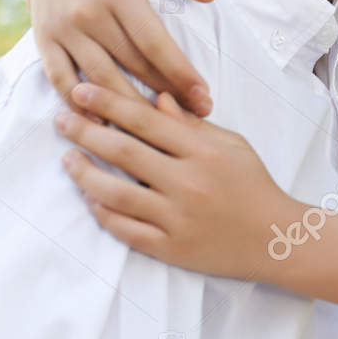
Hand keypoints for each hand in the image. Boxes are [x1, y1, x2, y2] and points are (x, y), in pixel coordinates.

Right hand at [23, 0, 217, 117]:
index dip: (181, 73)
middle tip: (195, 116)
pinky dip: (80, 102)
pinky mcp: (43, 39)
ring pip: (100, 78)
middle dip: (166, 94)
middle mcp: (88, 13)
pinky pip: (61, 78)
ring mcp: (63, 29)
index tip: (204, 95)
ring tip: (159, 127)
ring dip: (129, 107)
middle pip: (132, 65)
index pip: (155, 42)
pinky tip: (105, 122)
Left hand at [54, 83, 301, 281]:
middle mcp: (188, 183)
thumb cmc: (254, 187)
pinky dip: (102, 212)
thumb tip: (155, 99)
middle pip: (124, 152)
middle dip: (85, 132)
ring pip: (115, 193)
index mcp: (204, 152)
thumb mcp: (233, 146)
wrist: (276, 239)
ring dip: (84, 174)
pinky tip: (90, 197)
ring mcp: (177, 218)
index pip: (146, 121)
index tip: (81, 91)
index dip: (109, 103)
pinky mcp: (170, 247)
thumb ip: (192, 125)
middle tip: (61, 120)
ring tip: (68, 159)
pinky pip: (125, 229)